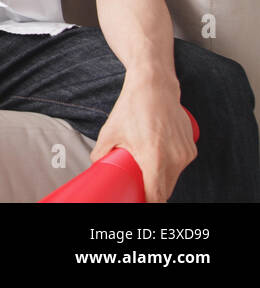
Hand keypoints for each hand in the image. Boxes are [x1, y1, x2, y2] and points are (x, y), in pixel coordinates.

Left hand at [90, 75, 195, 202]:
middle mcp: (174, 158)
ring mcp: (185, 153)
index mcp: (154, 157)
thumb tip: (95, 165)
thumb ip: (100, 152)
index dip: (146, 201)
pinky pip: (180, 165)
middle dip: (152, 191)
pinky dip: (170, 167)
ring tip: (145, 169)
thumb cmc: (132, 107)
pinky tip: (158, 158)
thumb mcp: (110, 130)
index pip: (156, 194)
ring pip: (173, 177)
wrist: (155, 85)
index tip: (137, 200)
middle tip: (137, 186)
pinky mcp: (191, 148)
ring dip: (161, 178)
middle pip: (165, 189)